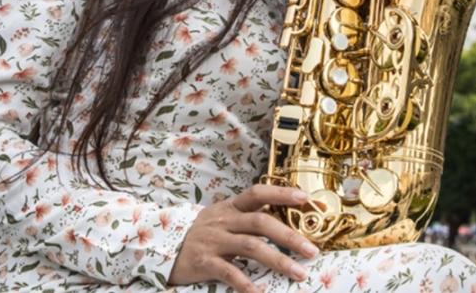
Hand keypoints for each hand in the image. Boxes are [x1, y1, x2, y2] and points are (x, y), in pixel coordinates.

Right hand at [168, 184, 318, 291]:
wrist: (164, 248)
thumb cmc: (203, 234)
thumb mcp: (222, 218)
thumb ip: (248, 217)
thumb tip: (284, 220)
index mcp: (230, 207)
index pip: (258, 192)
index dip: (281, 193)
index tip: (305, 198)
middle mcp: (224, 221)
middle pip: (261, 222)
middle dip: (289, 236)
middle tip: (312, 251)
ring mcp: (213, 241)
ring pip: (251, 246)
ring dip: (278, 260)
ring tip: (298, 273)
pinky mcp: (203, 262)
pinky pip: (228, 272)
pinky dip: (245, 282)